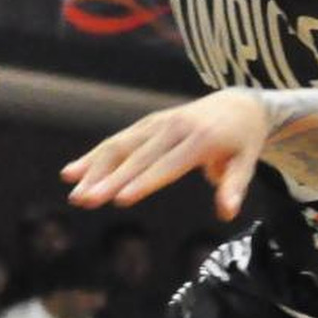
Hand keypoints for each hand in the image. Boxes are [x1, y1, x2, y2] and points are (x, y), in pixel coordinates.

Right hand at [64, 89, 267, 216]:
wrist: (238, 104)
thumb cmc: (242, 143)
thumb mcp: (247, 163)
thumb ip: (234, 187)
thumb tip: (227, 213)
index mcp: (201, 139)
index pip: (168, 165)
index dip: (144, 182)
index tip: (121, 199)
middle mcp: (175, 128)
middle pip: (138, 157)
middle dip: (110, 180)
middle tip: (86, 200)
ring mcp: (158, 123)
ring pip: (121, 146)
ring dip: (94, 169)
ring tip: (73, 191)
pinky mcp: (147, 124)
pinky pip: (118, 141)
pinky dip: (94, 157)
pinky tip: (70, 173)